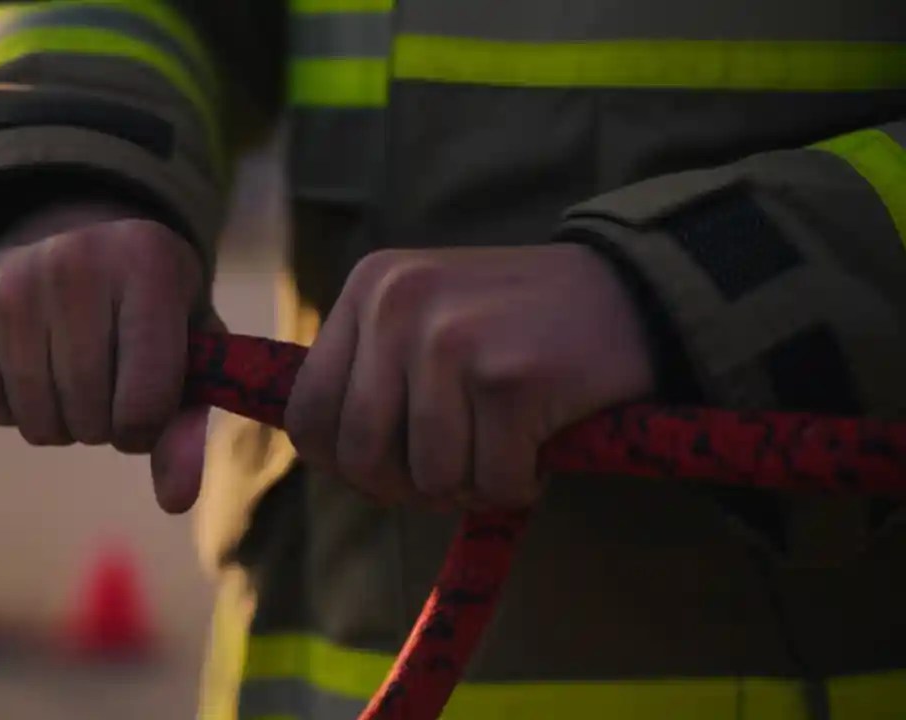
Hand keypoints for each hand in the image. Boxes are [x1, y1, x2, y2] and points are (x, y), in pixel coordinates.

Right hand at [0, 201, 215, 512]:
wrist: (84, 237)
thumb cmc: (150, 312)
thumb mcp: (187, 354)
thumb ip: (186, 425)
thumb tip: (175, 501)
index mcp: (151, 266)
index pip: (145, 404)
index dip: (147, 429)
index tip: (148, 405)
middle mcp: (78, 261)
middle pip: (89, 416)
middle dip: (103, 426)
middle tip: (108, 389)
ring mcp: (15, 276)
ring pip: (35, 418)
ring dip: (59, 423)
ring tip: (72, 381)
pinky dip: (8, 410)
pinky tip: (29, 374)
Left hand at [284, 244, 654, 509]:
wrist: (634, 293)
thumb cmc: (520, 326)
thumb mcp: (427, 319)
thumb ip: (373, 374)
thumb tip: (329, 460)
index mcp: (368, 287)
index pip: (307, 412)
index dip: (340, 464)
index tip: (385, 472)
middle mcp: (398, 303)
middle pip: (360, 454)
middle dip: (407, 487)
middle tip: (453, 474)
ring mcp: (452, 338)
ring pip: (428, 475)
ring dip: (472, 485)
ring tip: (505, 446)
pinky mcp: (508, 378)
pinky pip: (491, 482)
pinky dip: (519, 484)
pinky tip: (540, 446)